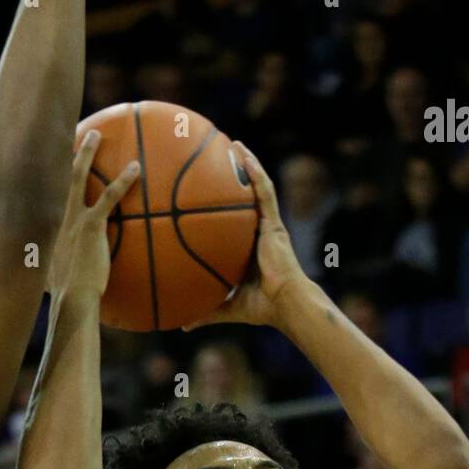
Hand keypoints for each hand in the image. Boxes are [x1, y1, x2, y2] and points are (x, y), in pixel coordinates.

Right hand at [48, 130, 140, 301]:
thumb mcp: (47, 279)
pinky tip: (136, 167)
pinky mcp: (91, 225)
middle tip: (71, 134)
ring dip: (87, 152)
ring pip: (77, 176)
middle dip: (60, 152)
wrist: (71, 299)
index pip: (44, 194)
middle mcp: (56, 217)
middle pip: (55, 176)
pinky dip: (123, 180)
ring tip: (95, 134)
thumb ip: (51, 269)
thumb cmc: (64, 296)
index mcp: (46, 227)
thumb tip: (51, 279)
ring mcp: (73, 218)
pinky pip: (110, 196)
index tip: (48, 160)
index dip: (45, 176)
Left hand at [184, 143, 307, 330]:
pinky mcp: (274, 222)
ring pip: (257, 187)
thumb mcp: (228, 307)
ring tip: (233, 144)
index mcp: (249, 247)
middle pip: (246, 198)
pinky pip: (264, 191)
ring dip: (247, 164)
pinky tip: (244, 154)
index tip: (209, 192)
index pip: (235, 221)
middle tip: (218, 158)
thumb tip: (183, 325)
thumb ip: (207, 312)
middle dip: (235, 177)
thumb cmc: (262, 307)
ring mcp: (269, 225)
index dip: (226, 205)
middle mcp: (260, 231)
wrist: (285, 304)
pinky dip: (255, 172)